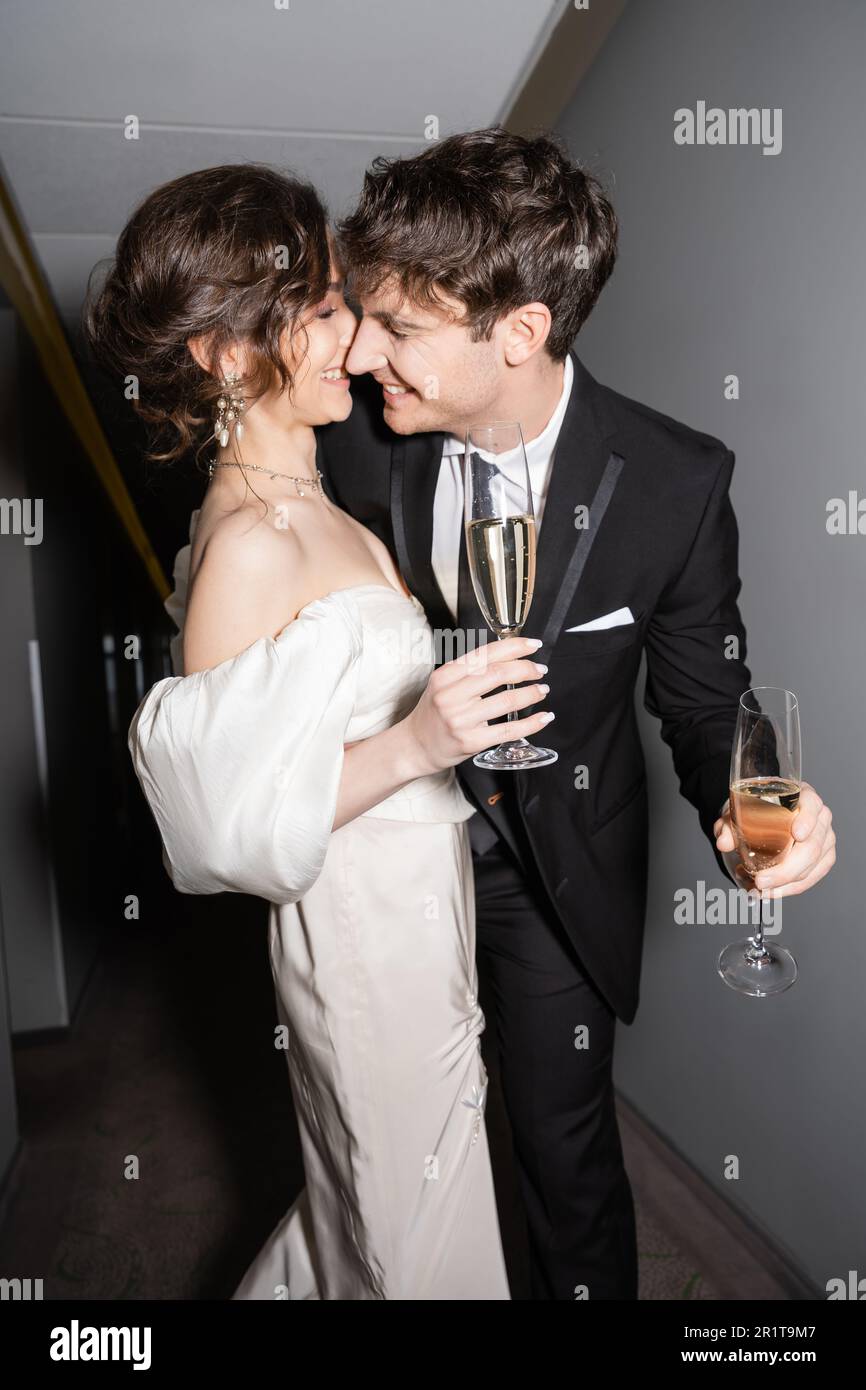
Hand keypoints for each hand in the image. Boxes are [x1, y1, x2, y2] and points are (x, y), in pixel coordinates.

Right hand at [402, 636, 552, 775]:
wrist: (415, 746)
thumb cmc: (434, 713)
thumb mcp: (443, 684)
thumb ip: (470, 670)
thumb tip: (509, 656)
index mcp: (445, 676)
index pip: (485, 654)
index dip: (514, 647)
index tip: (533, 645)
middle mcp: (451, 695)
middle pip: (498, 673)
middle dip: (526, 668)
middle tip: (540, 670)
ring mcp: (460, 720)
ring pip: (506, 700)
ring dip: (531, 693)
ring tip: (542, 690)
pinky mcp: (471, 742)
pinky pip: (508, 730)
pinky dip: (531, 724)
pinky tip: (543, 717)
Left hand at [714, 781, 836, 897]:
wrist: (759, 817)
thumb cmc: (754, 810)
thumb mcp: (737, 812)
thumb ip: (729, 825)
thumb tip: (724, 842)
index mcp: (801, 796)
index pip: (811, 804)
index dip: (807, 819)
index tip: (797, 833)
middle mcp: (818, 816)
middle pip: (811, 845)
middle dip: (786, 869)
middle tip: (761, 880)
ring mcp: (824, 838)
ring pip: (812, 866)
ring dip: (785, 883)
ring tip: (759, 888)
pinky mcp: (823, 857)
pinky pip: (811, 877)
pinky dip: (790, 888)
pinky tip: (772, 891)